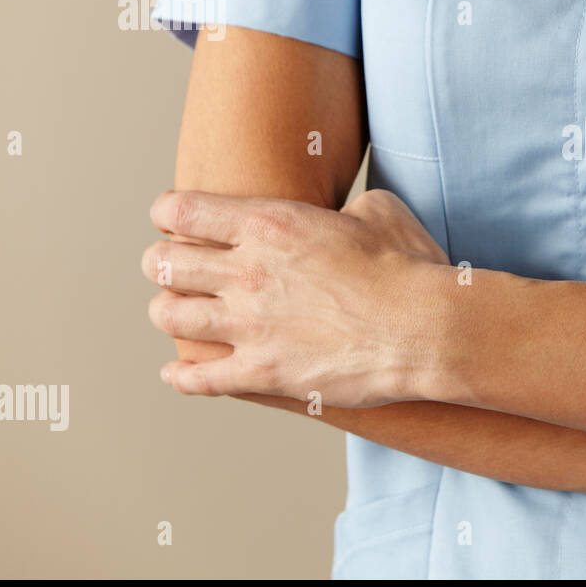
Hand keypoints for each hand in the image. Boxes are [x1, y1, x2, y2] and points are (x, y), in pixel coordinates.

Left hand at [143, 189, 448, 405]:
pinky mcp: (262, 374)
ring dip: (168, 312)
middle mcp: (247, 273)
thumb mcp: (378, 210)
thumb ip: (344, 206)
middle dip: (161, 263)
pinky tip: (177, 373)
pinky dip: (180, 376)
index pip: (181, 211)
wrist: (424, 328)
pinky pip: (197, 380)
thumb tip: (342, 215)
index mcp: (269, 224)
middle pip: (163, 264)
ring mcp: (250, 326)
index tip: (175, 220)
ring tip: (178, 314)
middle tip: (171, 268)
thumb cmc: (408, 267)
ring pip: (169, 317)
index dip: (169, 213)